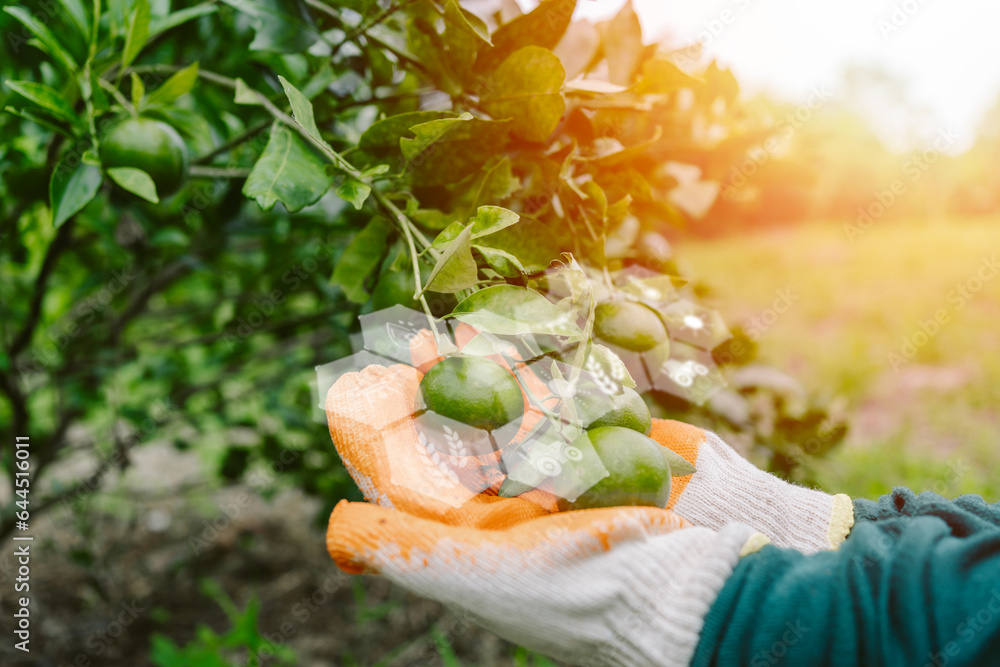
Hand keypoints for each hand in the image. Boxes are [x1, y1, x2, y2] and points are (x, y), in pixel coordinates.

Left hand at [403, 328, 853, 552]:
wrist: (698, 581)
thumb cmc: (584, 592)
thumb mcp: (485, 574)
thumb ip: (408, 549)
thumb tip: (334, 530)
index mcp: (468, 541)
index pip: (404, 480)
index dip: (376, 430)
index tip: (359, 381)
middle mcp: (504, 508)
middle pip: (449, 436)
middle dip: (429, 388)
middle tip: (416, 344)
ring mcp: (552, 475)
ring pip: (498, 413)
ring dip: (477, 371)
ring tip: (461, 333)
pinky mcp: (598, 450)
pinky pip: (554, 404)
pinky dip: (535, 374)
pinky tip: (519, 346)